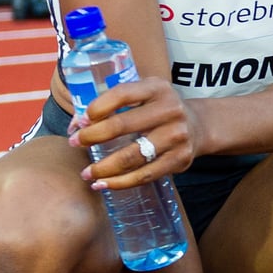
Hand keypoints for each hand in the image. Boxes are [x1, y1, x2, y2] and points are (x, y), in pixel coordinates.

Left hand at [71, 76, 196, 188]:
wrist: (197, 125)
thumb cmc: (158, 110)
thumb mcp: (144, 94)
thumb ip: (114, 103)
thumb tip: (77, 124)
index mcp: (158, 88)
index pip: (121, 95)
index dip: (96, 108)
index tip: (79, 121)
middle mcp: (171, 109)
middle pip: (123, 125)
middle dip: (92, 136)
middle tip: (75, 143)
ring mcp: (177, 136)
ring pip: (132, 156)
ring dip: (103, 167)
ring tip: (86, 173)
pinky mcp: (180, 159)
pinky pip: (145, 175)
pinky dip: (120, 182)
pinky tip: (104, 184)